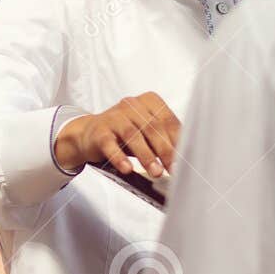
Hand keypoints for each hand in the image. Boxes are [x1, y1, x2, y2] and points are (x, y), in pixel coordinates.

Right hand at [54, 93, 180, 177]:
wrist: (91, 133)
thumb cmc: (126, 133)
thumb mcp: (147, 132)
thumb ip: (164, 139)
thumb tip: (182, 158)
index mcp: (149, 101)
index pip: (168, 120)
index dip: (178, 140)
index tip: (184, 159)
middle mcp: (132, 105)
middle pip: (152, 127)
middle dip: (165, 150)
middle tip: (172, 169)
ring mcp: (114, 116)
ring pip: (133, 135)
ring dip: (146, 156)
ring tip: (155, 172)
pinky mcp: (99, 130)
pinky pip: (110, 144)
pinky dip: (119, 157)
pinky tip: (127, 168)